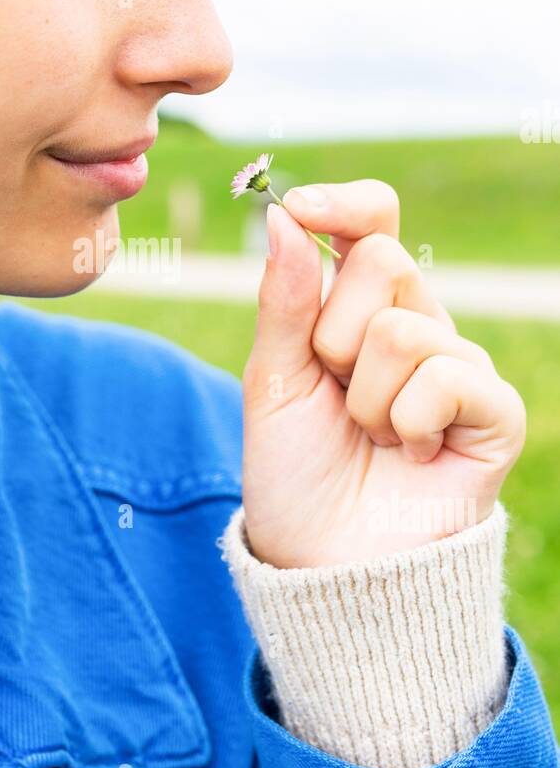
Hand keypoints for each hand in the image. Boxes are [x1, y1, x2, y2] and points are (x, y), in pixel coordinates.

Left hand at [241, 180, 525, 567]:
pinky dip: (408, 422)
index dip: (344, 204)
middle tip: (334, 392)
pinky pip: (447, 377)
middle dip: (332, 335)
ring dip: (364, 398)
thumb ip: (285, 300)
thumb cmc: (297, 473)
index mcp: (361, 309)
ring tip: (370, 437)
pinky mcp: (494, 414)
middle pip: (382, 262)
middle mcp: (417, 326)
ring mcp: (459, 367)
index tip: (301, 207)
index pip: (373, 224)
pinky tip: (412, 454)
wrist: (325, 563)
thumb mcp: (273, 380)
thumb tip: (287, 218)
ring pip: (403, 329)